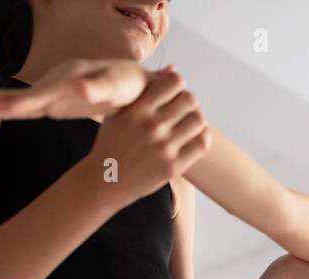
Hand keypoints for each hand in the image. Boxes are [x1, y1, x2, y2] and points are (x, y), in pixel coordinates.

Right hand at [0, 58, 149, 119]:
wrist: (136, 84)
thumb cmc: (129, 84)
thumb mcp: (116, 86)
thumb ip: (97, 88)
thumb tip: (78, 88)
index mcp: (70, 76)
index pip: (42, 92)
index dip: (21, 100)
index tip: (0, 107)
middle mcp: (59, 80)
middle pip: (29, 94)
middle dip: (4, 98)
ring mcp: (58, 92)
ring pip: (28, 100)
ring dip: (5, 103)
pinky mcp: (60, 102)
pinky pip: (36, 107)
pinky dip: (18, 110)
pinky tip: (2, 113)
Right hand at [84, 67, 210, 205]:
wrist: (105, 180)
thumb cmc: (113, 142)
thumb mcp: (121, 112)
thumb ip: (147, 89)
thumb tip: (175, 69)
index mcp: (137, 109)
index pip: (174, 82)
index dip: (178, 85)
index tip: (174, 93)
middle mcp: (151, 126)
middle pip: (190, 100)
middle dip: (190, 102)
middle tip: (186, 108)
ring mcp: (163, 148)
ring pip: (199, 122)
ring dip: (198, 119)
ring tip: (191, 122)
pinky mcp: (173, 167)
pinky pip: (201, 145)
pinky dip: (203, 136)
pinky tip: (196, 136)